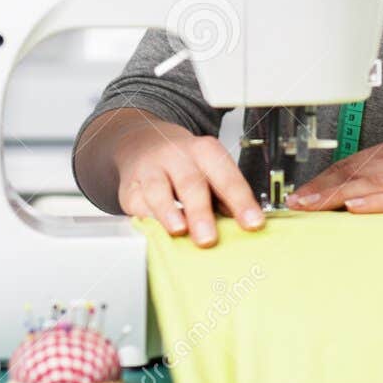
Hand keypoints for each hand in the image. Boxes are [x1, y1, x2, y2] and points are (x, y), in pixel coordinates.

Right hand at [109, 112, 263, 245]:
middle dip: (200, 212)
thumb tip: (241, 228)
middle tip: (209, 238)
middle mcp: (177, 156)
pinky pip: (136, 203)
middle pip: (191, 182)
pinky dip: (146, 218)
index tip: (253, 223)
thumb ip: (224, 197)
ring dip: (168, 212)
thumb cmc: (185, 165)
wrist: (143, 144)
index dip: (241, 201)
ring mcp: (151, 170)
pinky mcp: (129, 188)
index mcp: (205, 151)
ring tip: (178, 231)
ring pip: (158, 189)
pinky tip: (155, 231)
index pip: (226, 176)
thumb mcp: (209, 170)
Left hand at [286, 137, 382, 273]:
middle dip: (323, 188)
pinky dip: (373, 202)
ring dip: (339, 195)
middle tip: (297, 203)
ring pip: (373, 182)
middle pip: (357, 171)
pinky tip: (352, 208)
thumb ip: (365, 202)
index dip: (320, 181)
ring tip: (314, 206)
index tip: (296, 197)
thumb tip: (322, 212)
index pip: (349, 165)